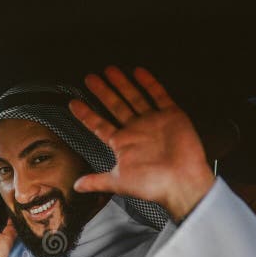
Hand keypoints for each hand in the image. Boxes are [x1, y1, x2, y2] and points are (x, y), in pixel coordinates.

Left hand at [69, 66, 214, 221]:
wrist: (182, 182)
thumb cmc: (153, 185)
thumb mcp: (118, 182)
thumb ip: (97, 181)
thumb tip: (76, 186)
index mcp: (123, 144)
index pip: (99, 125)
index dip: (86, 114)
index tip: (74, 103)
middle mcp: (136, 131)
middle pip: (115, 106)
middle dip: (102, 92)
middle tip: (90, 78)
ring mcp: (153, 122)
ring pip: (134, 97)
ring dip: (122, 84)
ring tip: (109, 70)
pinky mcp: (172, 116)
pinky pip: (159, 95)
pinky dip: (150, 83)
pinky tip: (139, 72)